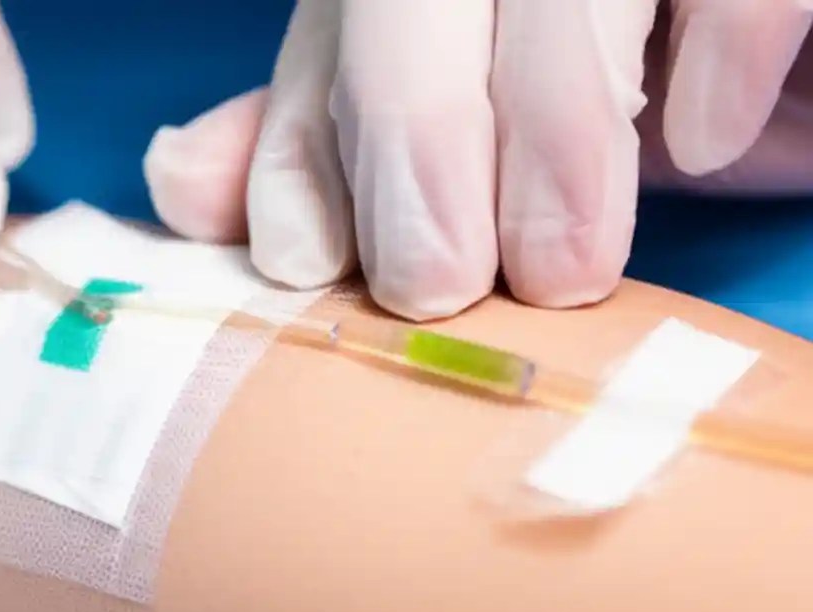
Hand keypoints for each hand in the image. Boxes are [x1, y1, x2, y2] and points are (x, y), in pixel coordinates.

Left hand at [145, 1, 812, 319]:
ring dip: (552, 133)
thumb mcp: (436, 135)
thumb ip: (309, 147)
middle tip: (435, 287)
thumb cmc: (567, 106)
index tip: (305, 263)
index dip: (297, 151)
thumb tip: (176, 181)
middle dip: (412, 141)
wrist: (730, 69)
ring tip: (560, 270)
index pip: (320, 54)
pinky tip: (701, 140)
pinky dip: (718, 50)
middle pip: (408, 2)